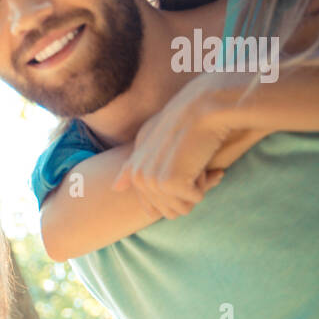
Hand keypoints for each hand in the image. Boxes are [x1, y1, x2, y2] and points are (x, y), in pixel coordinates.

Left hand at [114, 73, 253, 218]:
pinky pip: (196, 199)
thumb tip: (114, 188)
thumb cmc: (183, 121)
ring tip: (193, 159)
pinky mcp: (170, 183)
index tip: (183, 167)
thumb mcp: (149, 141)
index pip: (153, 208)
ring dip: (196, 188)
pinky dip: (204, 182)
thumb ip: (132, 165)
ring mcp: (153, 182)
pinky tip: (199, 159)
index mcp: (134, 172)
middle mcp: (139, 179)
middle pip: (170, 211)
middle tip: (191, 162)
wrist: (202, 107)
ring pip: (183, 209)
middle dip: (187, 191)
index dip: (175, 192)